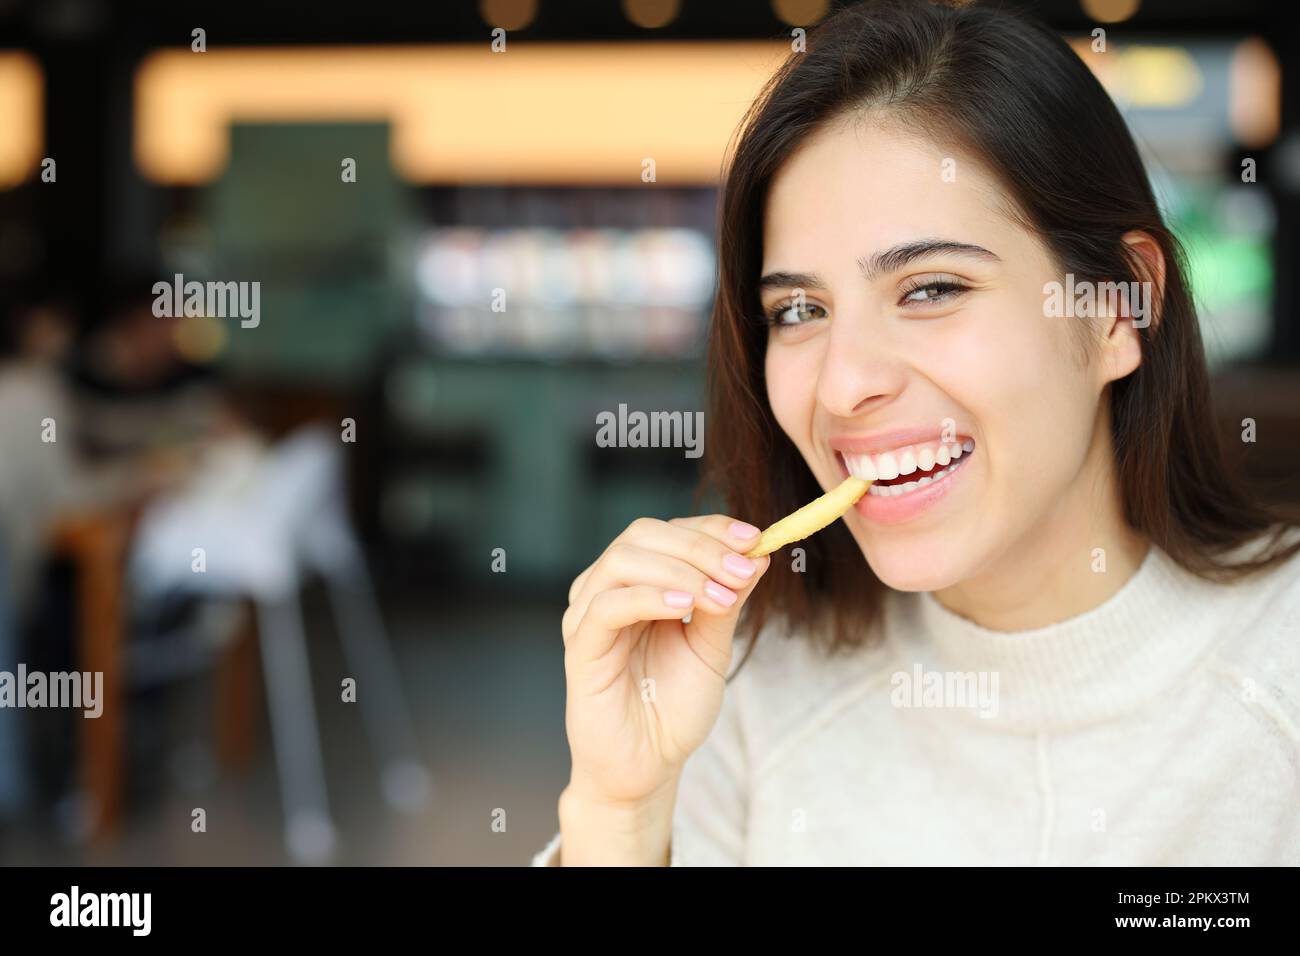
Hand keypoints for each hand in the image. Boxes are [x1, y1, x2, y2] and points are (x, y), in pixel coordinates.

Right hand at [560, 514, 769, 807]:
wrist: (648, 766)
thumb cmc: (674, 707)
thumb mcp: (711, 646)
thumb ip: (727, 600)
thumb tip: (758, 553)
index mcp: (637, 582)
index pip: (669, 532)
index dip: (711, 529)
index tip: (755, 538)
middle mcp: (607, 589)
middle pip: (643, 535)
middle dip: (700, 547)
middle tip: (742, 569)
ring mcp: (588, 615)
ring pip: (623, 560)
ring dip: (680, 569)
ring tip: (721, 595)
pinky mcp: (581, 647)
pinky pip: (607, 606)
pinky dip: (649, 596)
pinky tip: (684, 607)